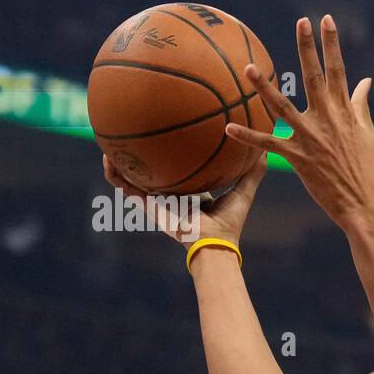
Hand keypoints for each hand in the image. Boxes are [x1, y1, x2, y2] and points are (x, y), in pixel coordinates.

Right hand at [102, 150, 267, 248]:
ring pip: (132, 176)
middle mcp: (171, 193)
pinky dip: (115, 174)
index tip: (169, 134)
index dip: (174, 154)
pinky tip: (107, 158)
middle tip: (133, 130)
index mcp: (191, 191)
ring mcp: (156, 199)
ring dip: (119, 160)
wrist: (213, 243)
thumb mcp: (243, 190)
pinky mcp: (147, 205)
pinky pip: (125, 187)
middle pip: (152, 170)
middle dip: (142, 152)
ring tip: (109, 141)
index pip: (179, 169)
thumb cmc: (230, 221)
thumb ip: (254, 171)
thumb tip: (266, 148)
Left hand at [223, 14, 373, 230]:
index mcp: (345, 112)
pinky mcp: (299, 159)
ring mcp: (312, 138)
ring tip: (248, 67)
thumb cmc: (367, 170)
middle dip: (307, 48)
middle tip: (300, 22)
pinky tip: (228, 128)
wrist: (364, 204)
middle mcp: (328, 120)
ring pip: (283, 107)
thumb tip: (366, 80)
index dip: (331, 44)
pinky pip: (269, 144)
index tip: (325, 20)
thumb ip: (361, 104)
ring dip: (264, 87)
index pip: (338, 71)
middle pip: (314, 78)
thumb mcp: (368, 134)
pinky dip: (249, 137)